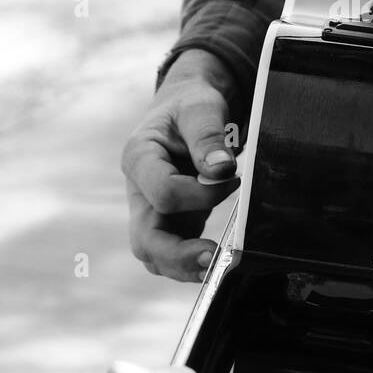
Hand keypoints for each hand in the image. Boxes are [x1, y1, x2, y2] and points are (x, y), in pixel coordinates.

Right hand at [121, 50, 245, 281]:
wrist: (187, 109)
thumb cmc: (191, 105)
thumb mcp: (200, 107)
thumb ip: (207, 135)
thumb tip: (221, 170)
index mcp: (139, 158)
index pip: (163, 193)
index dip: (201, 194)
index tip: (233, 178)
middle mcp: (139, 192)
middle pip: (145, 239)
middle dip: (180, 255)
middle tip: (217, 258)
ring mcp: (150, 212)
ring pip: (154, 256)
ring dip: (185, 268)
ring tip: (220, 267)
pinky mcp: (169, 224)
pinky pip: (171, 255)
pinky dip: (192, 265)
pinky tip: (219, 264)